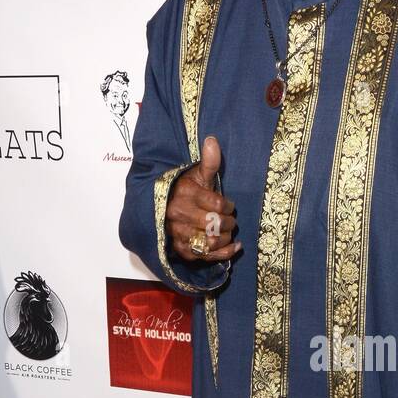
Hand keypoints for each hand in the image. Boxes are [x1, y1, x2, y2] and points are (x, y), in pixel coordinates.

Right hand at [165, 135, 240, 263]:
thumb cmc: (186, 190)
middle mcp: (178, 216)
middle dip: (228, 222)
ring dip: (226, 237)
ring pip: (211, 241)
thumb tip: (212, 140)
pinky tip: (235, 245)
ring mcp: (179, 235)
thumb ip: (208, 162)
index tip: (228, 204)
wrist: (163, 208)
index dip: (228, 206)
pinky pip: (207, 256)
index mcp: (184, 195)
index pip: (216, 205)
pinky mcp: (182, 251)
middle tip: (229, 219)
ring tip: (228, 230)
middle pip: (215, 224)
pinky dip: (225, 253)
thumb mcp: (197, 174)